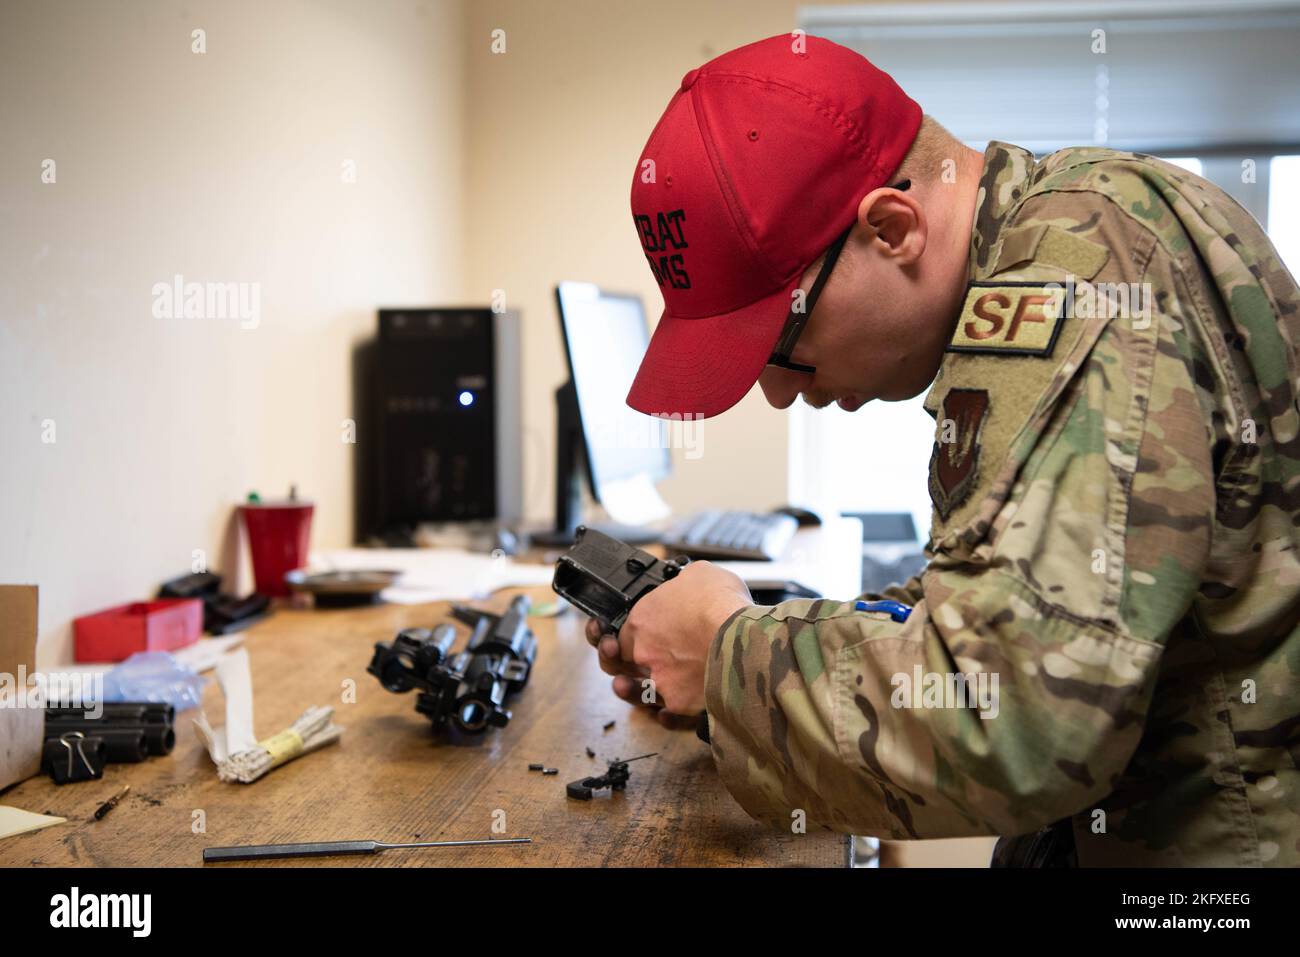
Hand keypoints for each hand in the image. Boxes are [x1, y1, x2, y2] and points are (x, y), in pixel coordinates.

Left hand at [585, 561, 751, 719]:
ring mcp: (660, 682)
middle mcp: (644, 654)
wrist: (743, 638)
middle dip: (620, 664)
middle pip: (623, 665)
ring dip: (635, 692)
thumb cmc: (722, 605)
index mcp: (641, 621)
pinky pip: (667, 716)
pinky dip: (668, 717)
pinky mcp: (681, 706)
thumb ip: (684, 583)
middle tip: (633, 662)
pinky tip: (667, 713)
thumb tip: (689, 582)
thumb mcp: (699, 574)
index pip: (622, 633)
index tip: (638, 635)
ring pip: (638, 694)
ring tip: (641, 690)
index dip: (629, 635)